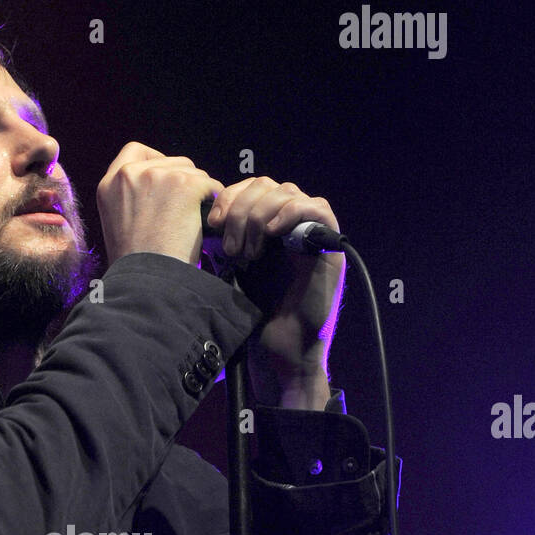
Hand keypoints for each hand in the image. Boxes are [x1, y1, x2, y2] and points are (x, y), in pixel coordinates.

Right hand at [98, 142, 223, 265]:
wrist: (147, 280)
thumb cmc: (136, 264)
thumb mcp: (117, 224)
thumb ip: (130, 199)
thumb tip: (159, 190)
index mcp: (108, 184)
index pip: (134, 151)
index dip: (155, 160)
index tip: (166, 177)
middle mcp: (130, 174)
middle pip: (169, 160)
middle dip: (182, 180)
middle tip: (185, 209)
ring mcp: (157, 176)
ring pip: (192, 171)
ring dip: (197, 192)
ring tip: (192, 222)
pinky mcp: (183, 184)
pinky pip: (208, 184)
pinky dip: (212, 200)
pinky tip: (207, 222)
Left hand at [206, 177, 344, 406]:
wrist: (278, 349)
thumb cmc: (254, 316)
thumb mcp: (231, 268)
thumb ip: (225, 239)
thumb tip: (204, 213)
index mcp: (266, 225)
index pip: (250, 187)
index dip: (230, 197)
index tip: (213, 223)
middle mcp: (290, 224)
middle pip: (267, 185)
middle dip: (241, 208)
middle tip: (229, 245)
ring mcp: (312, 232)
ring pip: (288, 192)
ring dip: (260, 216)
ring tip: (247, 252)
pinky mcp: (330, 245)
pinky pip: (317, 208)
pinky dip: (291, 212)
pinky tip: (271, 234)